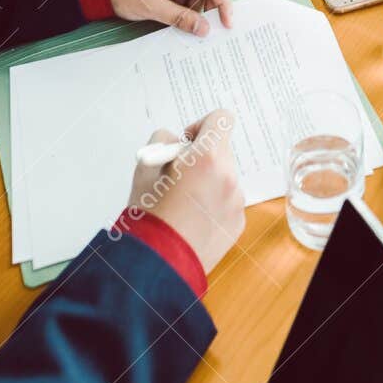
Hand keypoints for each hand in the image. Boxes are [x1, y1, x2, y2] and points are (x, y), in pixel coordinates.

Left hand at [107, 0, 232, 35]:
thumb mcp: (154, 7)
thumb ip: (181, 18)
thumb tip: (204, 29)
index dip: (223, 2)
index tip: (227, 23)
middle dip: (206, 9)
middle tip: (204, 30)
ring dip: (192, 11)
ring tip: (182, 26)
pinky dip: (183, 9)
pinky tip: (175, 20)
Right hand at [128, 110, 244, 274]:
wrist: (158, 263)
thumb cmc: (149, 216)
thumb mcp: (145, 167)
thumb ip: (162, 142)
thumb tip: (174, 141)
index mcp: (207, 157)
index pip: (221, 119)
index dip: (202, 125)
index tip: (187, 142)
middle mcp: (228, 176)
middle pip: (221, 151)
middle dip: (202, 158)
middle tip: (177, 177)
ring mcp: (236, 201)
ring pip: (224, 178)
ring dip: (208, 181)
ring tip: (181, 204)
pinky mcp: (238, 223)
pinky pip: (228, 202)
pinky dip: (213, 204)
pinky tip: (191, 220)